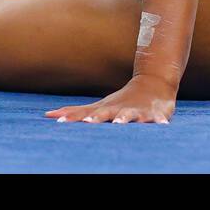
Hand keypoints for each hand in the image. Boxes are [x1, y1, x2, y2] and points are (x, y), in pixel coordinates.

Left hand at [44, 75, 176, 124]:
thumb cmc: (121, 100)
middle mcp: (119, 109)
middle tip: (89, 123)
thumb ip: (75, 112)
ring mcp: (137, 111)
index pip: (86, 113)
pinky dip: (159, 122)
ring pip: (130, 115)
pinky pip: (157, 119)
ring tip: (120, 124)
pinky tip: (161, 125)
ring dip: (125, 119)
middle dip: (98, 118)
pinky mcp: (154, 114)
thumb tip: (48, 115)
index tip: (59, 122)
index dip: (73, 117)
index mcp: (105, 109)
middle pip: (106, 113)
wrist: (153, 83)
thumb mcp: (98, 106)